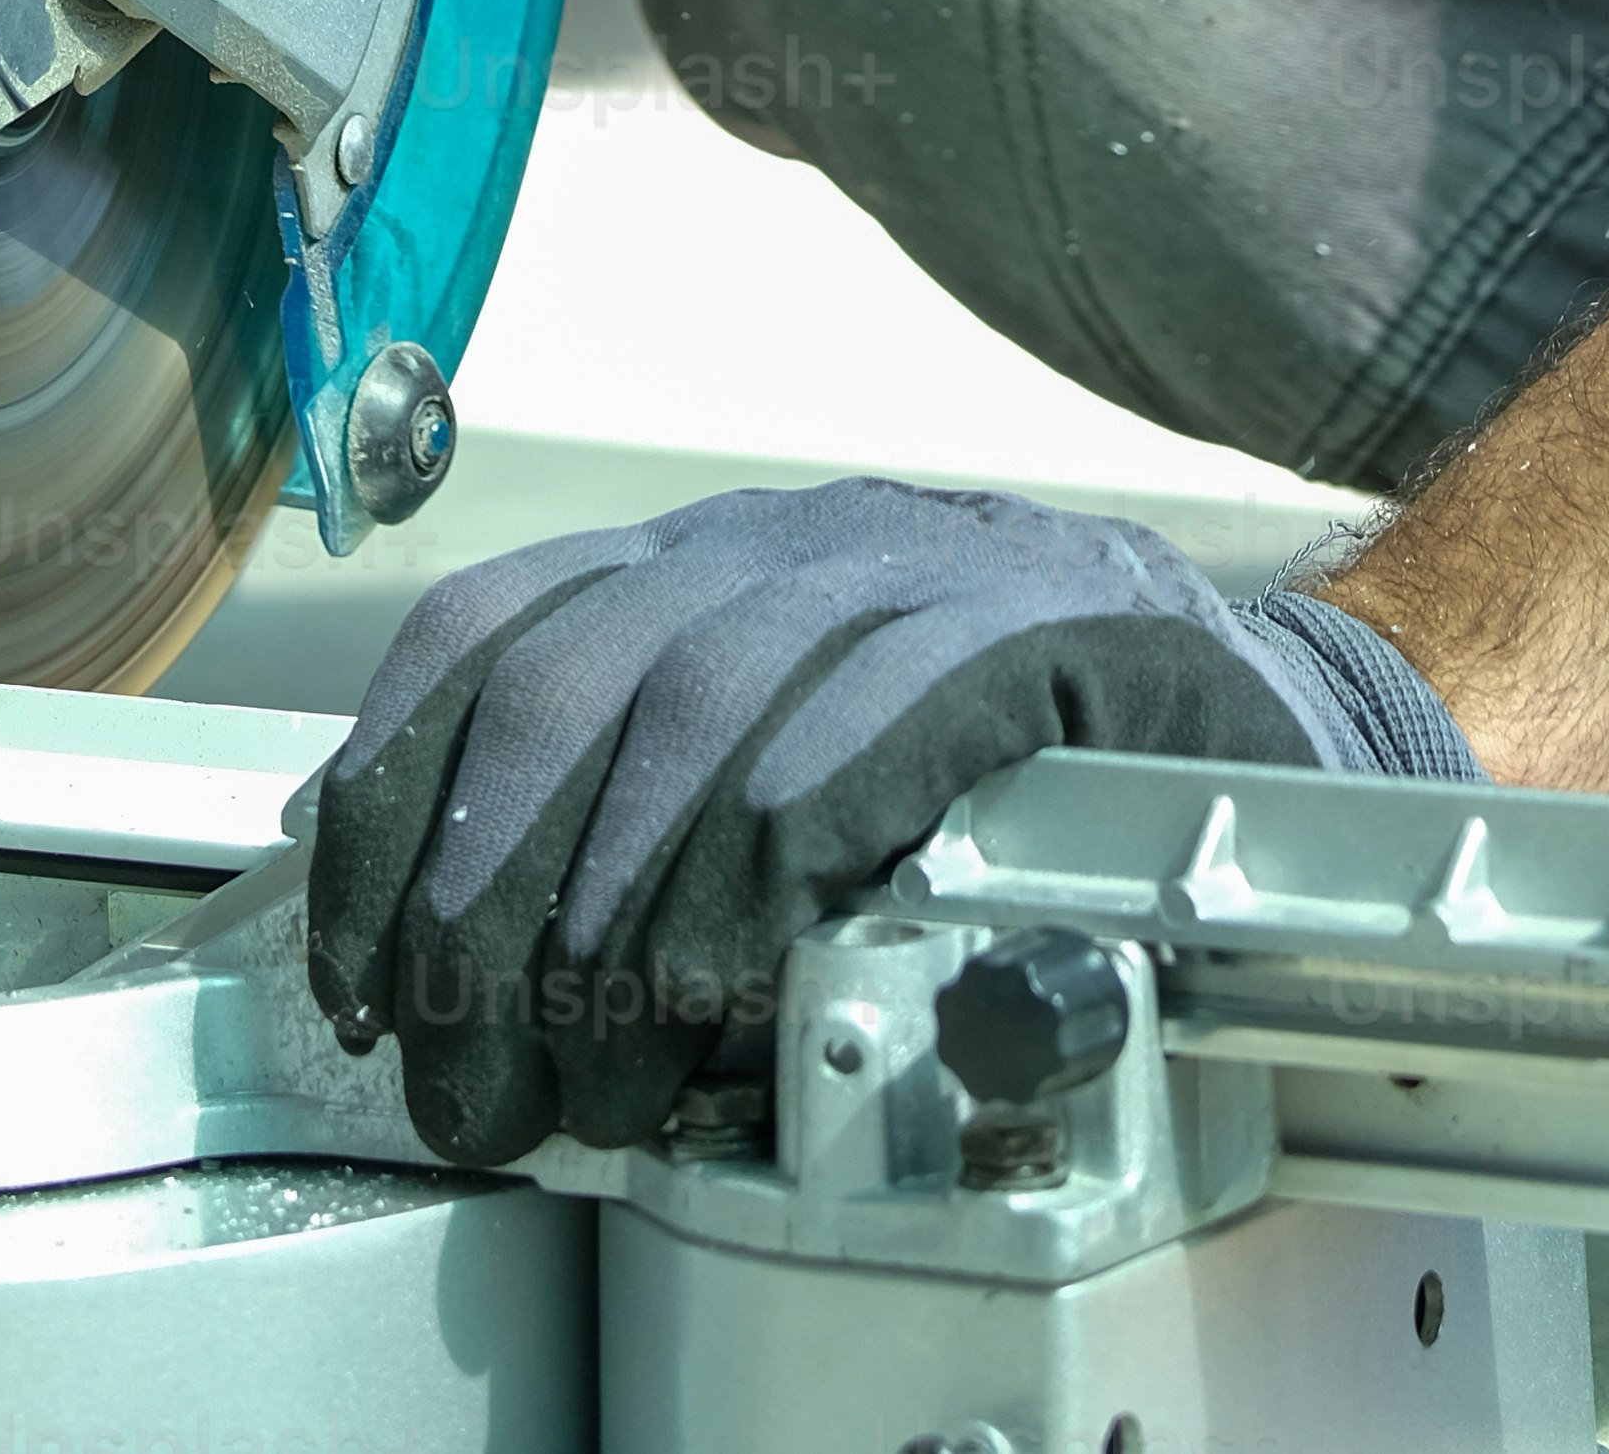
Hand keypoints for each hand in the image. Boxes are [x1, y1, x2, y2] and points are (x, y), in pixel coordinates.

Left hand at [304, 475, 1472, 1165]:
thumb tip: (425, 948)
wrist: (1244, 725)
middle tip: (487, 1069)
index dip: (393, 800)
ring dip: (629, 895)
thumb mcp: (777, 771)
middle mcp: (793, 539)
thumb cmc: (987, 781)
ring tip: (609, 1053)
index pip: (488, 634)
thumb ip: (627, 818)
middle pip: (578, 676)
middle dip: (496, 892)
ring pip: (709, 687)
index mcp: (703, 562)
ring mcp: (922, 565)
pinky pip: (890, 701)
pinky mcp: (1047, 624)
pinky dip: (794, 828)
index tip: (364, 971)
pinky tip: (752, 950)